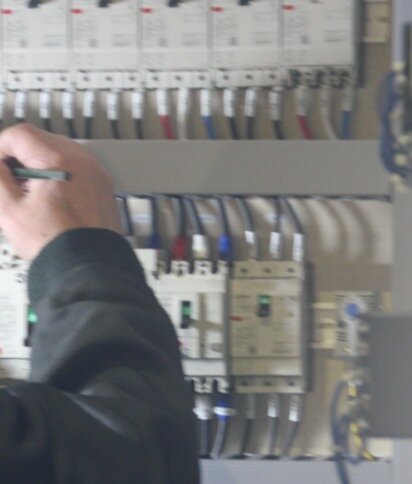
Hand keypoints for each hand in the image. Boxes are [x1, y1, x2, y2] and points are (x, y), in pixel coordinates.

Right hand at [0, 124, 120, 259]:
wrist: (88, 266)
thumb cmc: (54, 242)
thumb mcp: (10, 210)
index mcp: (60, 160)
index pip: (21, 135)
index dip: (0, 147)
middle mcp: (83, 161)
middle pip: (42, 140)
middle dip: (20, 155)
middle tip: (8, 178)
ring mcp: (97, 173)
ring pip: (61, 152)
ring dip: (40, 163)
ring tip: (28, 191)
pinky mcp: (103, 187)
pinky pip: (77, 168)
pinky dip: (60, 174)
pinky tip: (50, 197)